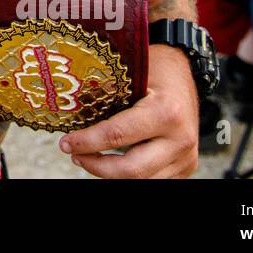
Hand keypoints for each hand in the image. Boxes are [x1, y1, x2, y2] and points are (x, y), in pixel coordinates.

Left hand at [57, 45, 198, 177]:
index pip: (117, 135)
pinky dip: (127, 174)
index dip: (87, 142)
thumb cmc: (155, 71)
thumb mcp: (131, 75)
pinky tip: (111, 161)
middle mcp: (180, 139)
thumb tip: (71, 109)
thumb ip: (105, 94)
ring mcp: (185, 157)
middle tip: (75, 154)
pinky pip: (152, 179)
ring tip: (88, 158)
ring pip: (141, 180)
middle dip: (96, 166)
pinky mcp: (184, 166)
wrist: (185, 76)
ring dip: (110, 174)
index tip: (66, 143)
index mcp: (165, 112)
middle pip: (131, 170)